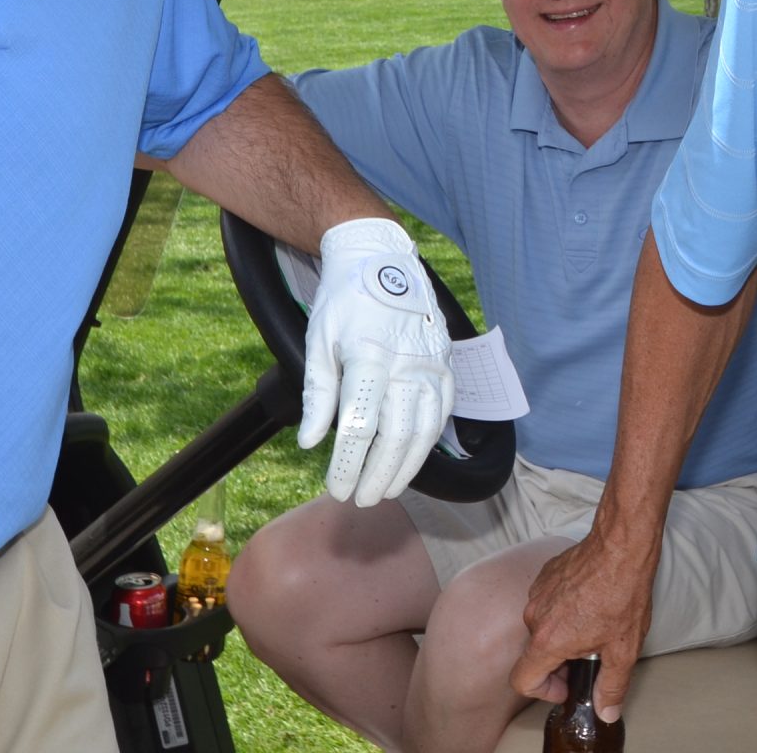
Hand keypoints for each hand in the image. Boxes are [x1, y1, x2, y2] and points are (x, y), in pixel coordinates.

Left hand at [299, 217, 454, 505]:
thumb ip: (317, 393)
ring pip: (426, 429)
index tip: (336, 489)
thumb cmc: (344, 300)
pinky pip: (443, 410)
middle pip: (397, 435)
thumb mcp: (317, 340)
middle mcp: (406, 362)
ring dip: (407, 466)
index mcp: (369, 356)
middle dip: (378, 475)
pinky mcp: (445, 361)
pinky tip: (413, 456)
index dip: (347, 464)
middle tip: (362, 499)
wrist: (382, 257)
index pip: (359, 426)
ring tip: (387, 489)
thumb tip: (311, 442)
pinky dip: (430, 439)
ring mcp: (431, 362)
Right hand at [511, 528, 657, 720]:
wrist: (621, 546)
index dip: (544, 692)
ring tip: (593, 623)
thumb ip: (611, 686)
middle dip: (559, 661)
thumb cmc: (622, 594)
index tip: (567, 684)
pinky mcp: (545, 573)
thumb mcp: (623, 650)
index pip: (522, 680)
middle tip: (590, 653)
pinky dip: (561, 608)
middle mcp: (535, 615)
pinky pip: (546, 601)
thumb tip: (606, 711)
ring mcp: (538, 591)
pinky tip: (588, 601)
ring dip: (561, 632)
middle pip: (535, 653)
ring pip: (541, 625)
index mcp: (548, 640)